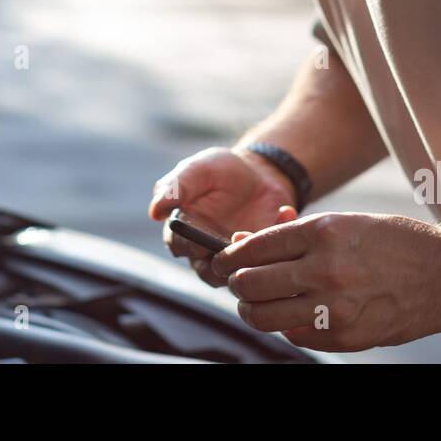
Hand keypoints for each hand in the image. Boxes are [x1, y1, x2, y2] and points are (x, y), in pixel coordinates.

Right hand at [150, 147, 298, 287]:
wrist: (258, 171)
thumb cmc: (220, 170)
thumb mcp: (198, 169)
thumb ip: (176, 187)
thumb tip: (155, 211)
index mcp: (185, 230)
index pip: (178, 245)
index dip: (189, 243)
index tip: (201, 237)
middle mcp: (207, 251)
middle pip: (208, 269)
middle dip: (223, 258)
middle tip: (238, 237)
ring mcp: (237, 257)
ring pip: (240, 271)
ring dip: (252, 254)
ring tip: (263, 228)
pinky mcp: (264, 255)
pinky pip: (272, 257)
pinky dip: (279, 232)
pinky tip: (285, 210)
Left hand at [212, 212, 440, 351]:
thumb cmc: (392, 242)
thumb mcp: (344, 222)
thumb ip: (295, 234)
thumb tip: (246, 243)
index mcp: (323, 233)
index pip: (253, 247)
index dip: (229, 254)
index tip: (222, 258)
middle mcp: (325, 270)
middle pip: (250, 283)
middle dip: (236, 283)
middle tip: (237, 281)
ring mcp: (336, 308)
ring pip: (264, 317)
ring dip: (252, 309)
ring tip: (256, 302)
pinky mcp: (346, 337)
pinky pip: (295, 336)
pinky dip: (286, 326)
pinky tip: (295, 313)